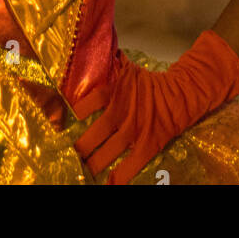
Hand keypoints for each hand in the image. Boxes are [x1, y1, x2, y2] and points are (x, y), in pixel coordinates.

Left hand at [73, 29, 238, 185]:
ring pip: (108, 152)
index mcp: (114, 91)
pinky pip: (131, 165)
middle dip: (80, 146)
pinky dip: (120, 177)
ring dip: (94, 162)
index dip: (72, 114)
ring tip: (82, 171)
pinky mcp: (148, 145)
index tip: (59, 122)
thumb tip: (86, 52)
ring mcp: (134, 131)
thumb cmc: (148, 83)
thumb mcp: (126, 68)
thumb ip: (107, 65)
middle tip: (69, 153)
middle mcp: (120, 112)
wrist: (180, 94)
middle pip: (93, 134)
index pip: (86, 102)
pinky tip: (109, 184)